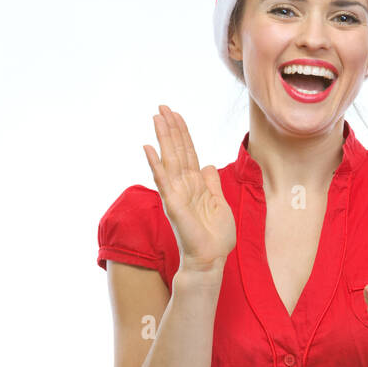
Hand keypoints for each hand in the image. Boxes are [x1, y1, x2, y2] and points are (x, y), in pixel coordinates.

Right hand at [143, 105, 236, 268]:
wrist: (210, 259)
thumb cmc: (215, 238)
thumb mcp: (220, 204)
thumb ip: (212, 184)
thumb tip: (207, 165)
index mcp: (196, 185)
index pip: (188, 153)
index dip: (182, 133)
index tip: (176, 114)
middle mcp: (183, 186)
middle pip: (177, 151)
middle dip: (170, 128)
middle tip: (162, 107)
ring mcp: (176, 194)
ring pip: (169, 159)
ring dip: (163, 138)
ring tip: (156, 117)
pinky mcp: (173, 204)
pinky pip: (162, 181)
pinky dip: (155, 164)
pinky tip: (148, 148)